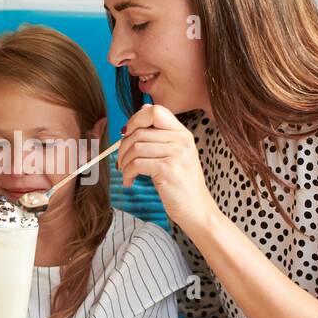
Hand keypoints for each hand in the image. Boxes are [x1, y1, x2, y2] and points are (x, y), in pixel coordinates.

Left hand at [116, 104, 215, 229]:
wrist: (196, 209)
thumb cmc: (181, 184)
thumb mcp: (175, 154)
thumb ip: (161, 134)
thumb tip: (143, 108)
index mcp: (183, 133)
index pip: (155, 111)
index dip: (136, 119)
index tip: (126, 134)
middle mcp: (182, 140)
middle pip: (140, 132)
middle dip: (123, 147)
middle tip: (121, 161)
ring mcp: (176, 154)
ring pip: (135, 147)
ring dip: (124, 162)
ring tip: (126, 173)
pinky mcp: (168, 169)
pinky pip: (136, 164)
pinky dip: (127, 173)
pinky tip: (130, 181)